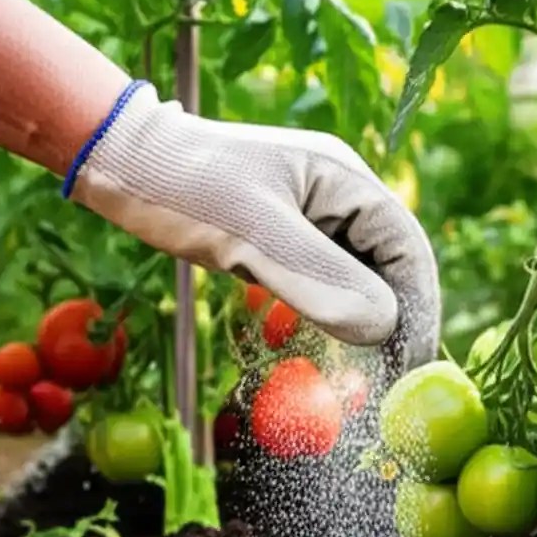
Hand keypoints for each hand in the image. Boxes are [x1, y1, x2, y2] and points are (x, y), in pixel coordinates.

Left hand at [63, 81, 440, 373]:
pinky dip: (335, 310)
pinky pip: (328, 277)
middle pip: (392, 263)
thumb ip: (322, 279)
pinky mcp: (289, 233)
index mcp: (346, 179)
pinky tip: (333, 341)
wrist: (116, 158)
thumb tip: (384, 327)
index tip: (413, 362)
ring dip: (369, 318)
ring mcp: (317, 213)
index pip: (408, 249)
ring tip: (371, 370)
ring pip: (362, 274)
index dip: (419, 307)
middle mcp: (342, 193)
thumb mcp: (254, 234)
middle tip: (396, 378)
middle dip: (399, 318)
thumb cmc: (182, 185)